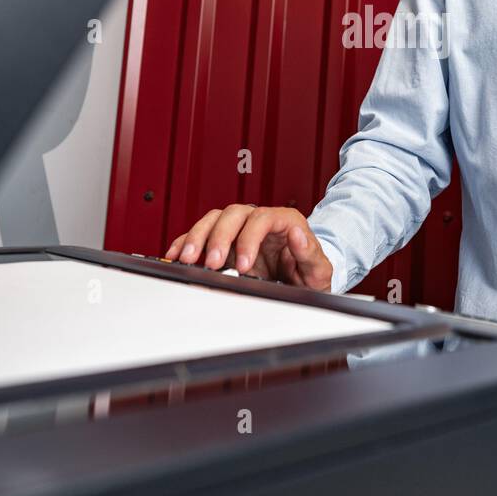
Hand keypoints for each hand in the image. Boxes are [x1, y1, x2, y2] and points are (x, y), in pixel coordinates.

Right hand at [164, 205, 332, 290]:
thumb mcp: (319, 269)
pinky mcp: (226, 241)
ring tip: (189, 259)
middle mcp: (260, 219)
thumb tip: (297, 234)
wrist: (302, 280)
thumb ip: (310, 252)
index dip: (249, 239)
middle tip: (213, 264)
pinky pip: (203, 234)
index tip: (243, 265)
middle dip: (219, 238)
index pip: (263, 218)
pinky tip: (177, 254)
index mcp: (285, 221)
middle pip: (234, 214)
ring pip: (215, 219)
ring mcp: (241, 229)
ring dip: (199, 237)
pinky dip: (187, 242)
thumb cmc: (310, 274)